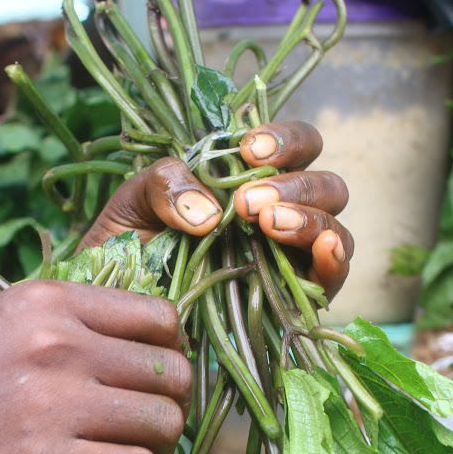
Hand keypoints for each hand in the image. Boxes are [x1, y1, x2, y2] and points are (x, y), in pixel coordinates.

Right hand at [0, 280, 189, 453]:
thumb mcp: (2, 324)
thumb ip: (68, 325)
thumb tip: (145, 349)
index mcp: (51, 302)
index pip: (161, 317)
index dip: (171, 353)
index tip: (153, 381)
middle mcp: (59, 344)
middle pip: (171, 375)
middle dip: (169, 408)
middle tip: (145, 431)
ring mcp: (54, 403)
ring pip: (163, 425)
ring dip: (157, 451)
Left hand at [81, 121, 352, 298]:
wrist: (117, 313)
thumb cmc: (128, 248)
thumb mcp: (134, 203)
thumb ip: (165, 183)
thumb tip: (210, 213)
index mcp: (251, 181)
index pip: (295, 146)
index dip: (285, 140)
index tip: (248, 151)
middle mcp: (282, 216)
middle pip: (324, 185)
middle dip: (293, 184)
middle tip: (246, 203)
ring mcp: (293, 261)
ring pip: (333, 227)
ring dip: (309, 219)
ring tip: (267, 226)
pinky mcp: (296, 303)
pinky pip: (333, 277)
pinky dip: (335, 259)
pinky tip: (322, 249)